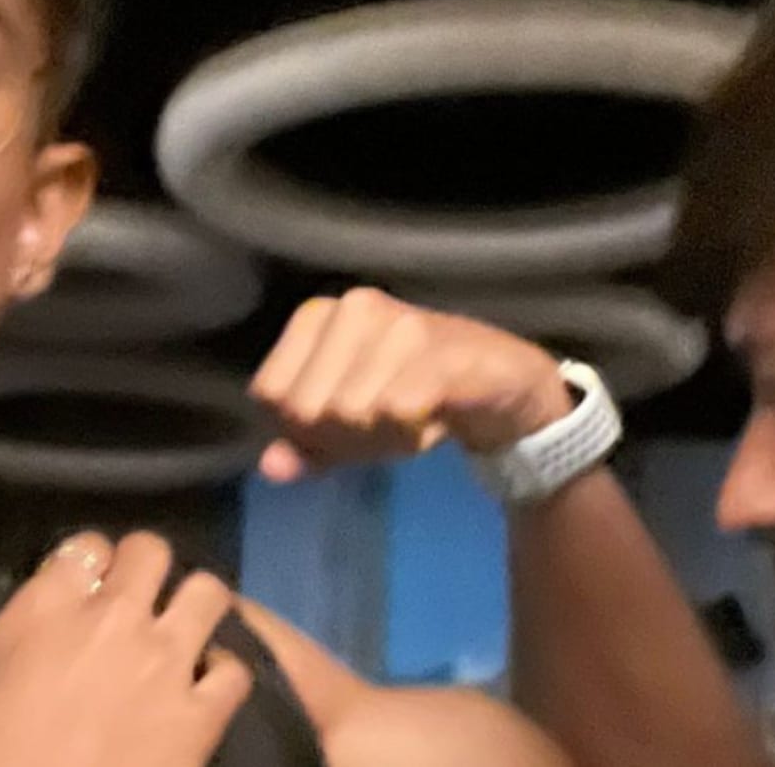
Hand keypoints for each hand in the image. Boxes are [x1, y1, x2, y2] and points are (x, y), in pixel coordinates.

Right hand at [0, 532, 252, 766]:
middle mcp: (116, 617)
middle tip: (139, 599)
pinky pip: (235, 671)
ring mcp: (165, 662)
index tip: (92, 582)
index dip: (93, 562)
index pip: (87, 546)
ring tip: (185, 629)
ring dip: (195, 605)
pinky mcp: (200, 714)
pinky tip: (207, 687)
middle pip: (151, 551)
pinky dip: (223, 674)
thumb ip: (22, 628)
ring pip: (208, 591)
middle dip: (146, 568)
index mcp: (51, 606)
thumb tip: (50, 611)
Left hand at [250, 287, 574, 481]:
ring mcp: (400, 324)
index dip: (303, 430)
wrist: (504, 383)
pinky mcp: (442, 351)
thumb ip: (307, 445)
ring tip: (413, 422)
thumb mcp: (350, 424)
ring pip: (351, 412)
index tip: (344, 429)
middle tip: (386, 429)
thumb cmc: (415, 395)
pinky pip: (399, 411)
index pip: (270, 394)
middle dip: (344, 439)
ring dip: (384, 439)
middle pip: (309, 408)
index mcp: (317, 315)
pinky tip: (434, 422)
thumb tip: (270, 467)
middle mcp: (354, 307)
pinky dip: (414, 435)